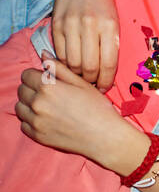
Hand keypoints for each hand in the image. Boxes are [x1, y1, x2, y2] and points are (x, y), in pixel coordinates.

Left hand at [16, 58, 145, 171]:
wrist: (105, 137)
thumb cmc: (98, 109)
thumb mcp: (82, 84)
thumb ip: (59, 68)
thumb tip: (44, 54)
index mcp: (48, 87)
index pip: (26, 75)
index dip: (37, 76)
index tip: (47, 81)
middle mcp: (38, 103)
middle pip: (21, 90)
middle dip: (32, 89)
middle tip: (50, 95)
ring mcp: (36, 121)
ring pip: (20, 107)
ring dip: (29, 105)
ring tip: (47, 107)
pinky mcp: (37, 135)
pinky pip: (24, 124)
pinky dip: (32, 121)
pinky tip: (47, 119)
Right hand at [50, 0, 119, 90]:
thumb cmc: (104, 4)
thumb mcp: (115, 22)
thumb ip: (111, 45)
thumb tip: (107, 74)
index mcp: (109, 27)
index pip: (108, 63)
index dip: (106, 80)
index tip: (104, 87)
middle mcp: (90, 27)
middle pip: (89, 66)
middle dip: (91, 80)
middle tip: (92, 83)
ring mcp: (71, 26)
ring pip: (72, 62)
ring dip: (77, 73)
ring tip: (82, 75)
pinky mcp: (56, 25)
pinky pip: (59, 52)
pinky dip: (64, 63)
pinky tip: (70, 64)